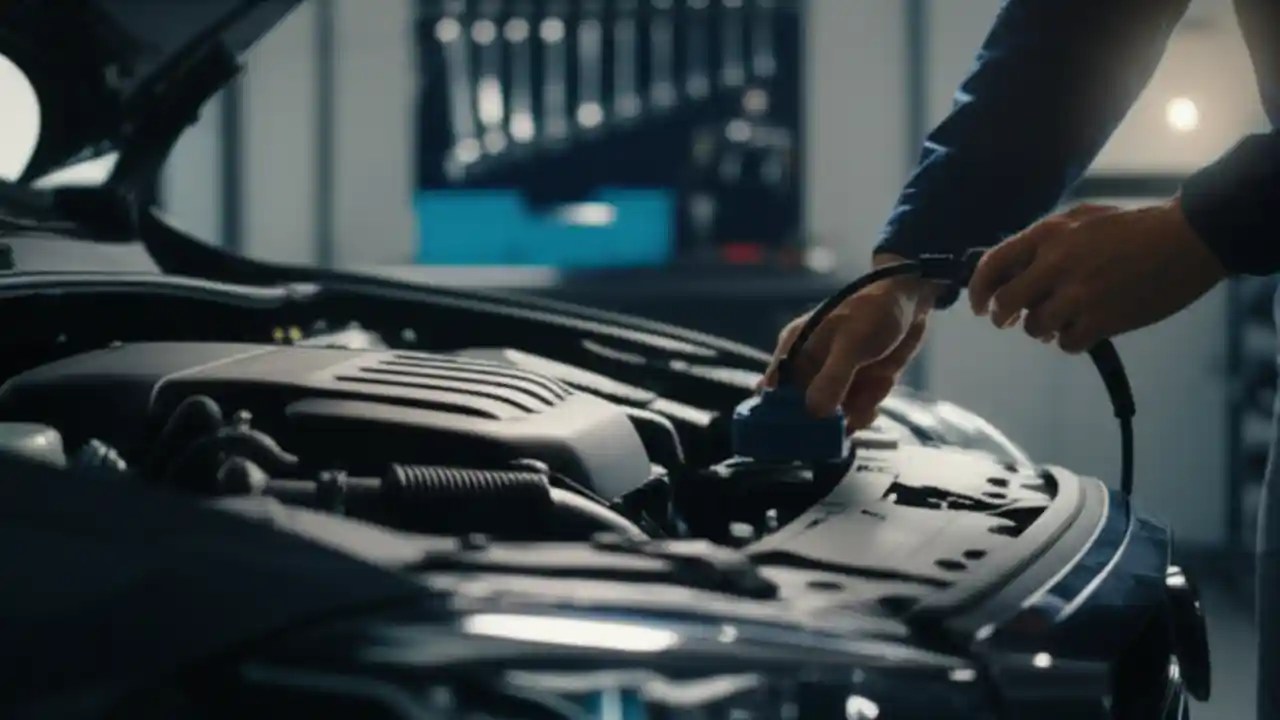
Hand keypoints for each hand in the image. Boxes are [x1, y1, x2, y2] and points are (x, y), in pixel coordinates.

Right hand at [760, 254, 939, 429]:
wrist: (910, 302)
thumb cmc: (872, 312)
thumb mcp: (851, 343)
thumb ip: (833, 378)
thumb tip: (814, 412)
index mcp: (795, 350)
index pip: (773, 388)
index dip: (778, 413)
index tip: (792, 433)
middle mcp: (810, 368)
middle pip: (800, 408)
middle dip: (819, 422)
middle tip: (835, 430)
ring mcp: (834, 379)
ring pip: (830, 415)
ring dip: (846, 419)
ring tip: (864, 410)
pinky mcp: (857, 386)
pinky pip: (853, 412)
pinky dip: (863, 415)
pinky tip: (873, 409)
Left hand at [968, 199, 1226, 353]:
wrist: (1187, 239)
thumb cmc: (1134, 227)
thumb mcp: (1081, 219)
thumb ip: (1044, 243)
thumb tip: (1012, 271)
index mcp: (1048, 234)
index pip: (993, 265)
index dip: (977, 290)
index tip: (978, 306)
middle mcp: (1057, 264)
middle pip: (1006, 304)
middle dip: (1002, 316)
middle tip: (1009, 320)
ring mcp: (1079, 294)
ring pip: (1034, 328)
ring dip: (1042, 328)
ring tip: (1060, 318)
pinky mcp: (1102, 320)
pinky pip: (1066, 344)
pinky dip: (1071, 340)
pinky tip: (1085, 328)